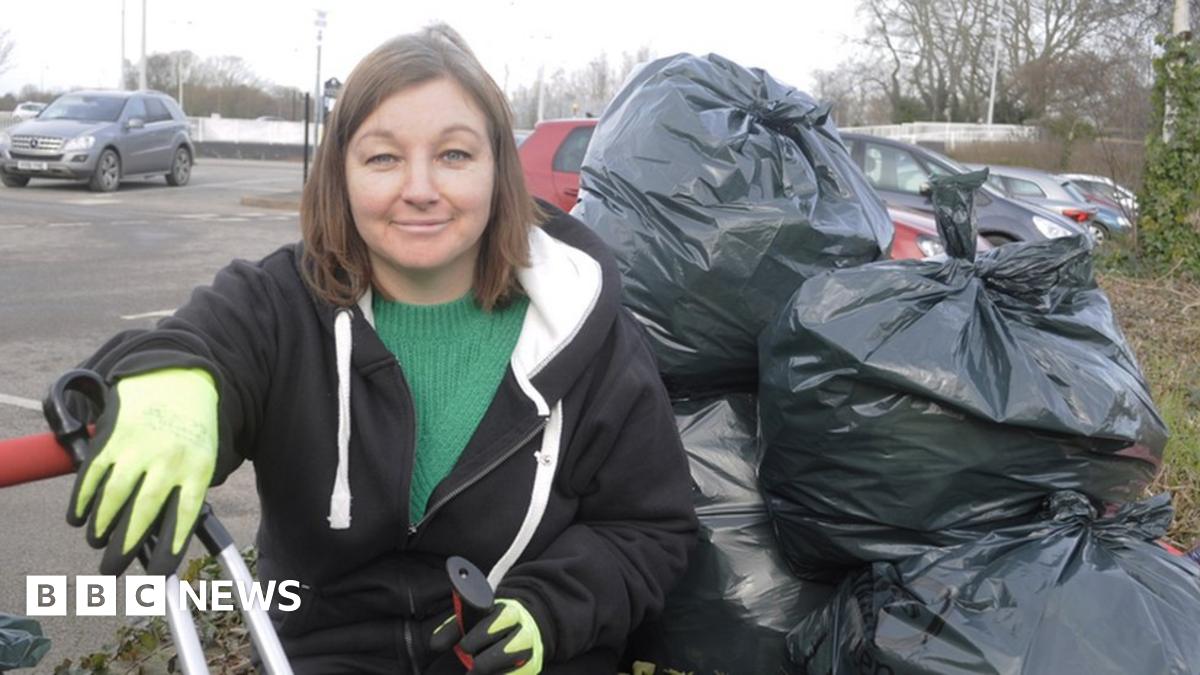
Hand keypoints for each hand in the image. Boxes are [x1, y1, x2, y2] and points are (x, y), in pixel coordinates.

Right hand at [67, 368, 218, 574]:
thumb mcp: (204, 457)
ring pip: (114, 497)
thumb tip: (167, 535)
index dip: (169, 549)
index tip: (158, 574)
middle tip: (111, 569)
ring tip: (97, 541)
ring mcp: (138, 448)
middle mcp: (168, 460)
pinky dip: (82, 499)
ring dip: (101, 526)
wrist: (176, 379)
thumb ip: (187, 491)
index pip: (183, 517)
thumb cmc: (192, 428)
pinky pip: (93, 475)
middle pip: (143, 513)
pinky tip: (78, 518)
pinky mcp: (112, 437)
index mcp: (197, 468)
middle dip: (125, 547)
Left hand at [430, 598, 543, 673]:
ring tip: (475, 674)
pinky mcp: (533, 667)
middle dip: (486, 661)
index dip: (481, 635)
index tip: (464, 646)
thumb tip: (435, 645)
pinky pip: (521, 674)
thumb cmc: (489, 626)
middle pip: (510, 647)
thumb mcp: (471, 622)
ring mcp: (531, 650)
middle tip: (471, 668)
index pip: (501, 619)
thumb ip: (452, 631)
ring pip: (519, 663)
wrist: (520, 629)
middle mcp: (524, 630)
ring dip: (493, 672)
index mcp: (508, 612)